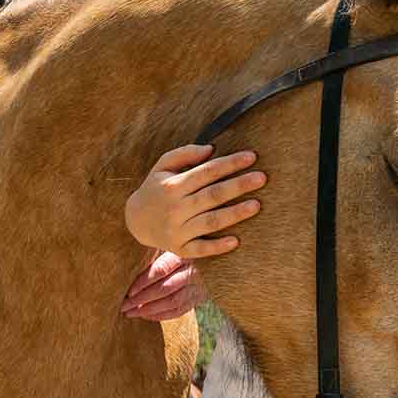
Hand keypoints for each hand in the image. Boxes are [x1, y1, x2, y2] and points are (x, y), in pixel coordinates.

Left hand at [121, 251, 206, 320]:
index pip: (160, 270)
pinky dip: (162, 315)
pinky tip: (146, 316)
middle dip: (141, 299)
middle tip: (123, 306)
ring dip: (149, 310)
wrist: (213, 258)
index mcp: (183, 256)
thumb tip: (130, 266)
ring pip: (172, 302)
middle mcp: (192, 271)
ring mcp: (198, 287)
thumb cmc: (184, 249)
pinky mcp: (200, 298)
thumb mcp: (173, 246)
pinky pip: (179, 310)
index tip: (128, 292)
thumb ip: (157, 255)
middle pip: (164, 288)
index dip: (143, 282)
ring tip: (131, 313)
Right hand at [124, 144, 266, 257]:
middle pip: (212, 195)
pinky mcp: (180, 248)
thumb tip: (211, 149)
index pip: (207, 172)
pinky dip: (218, 246)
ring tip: (257, 205)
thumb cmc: (157, 188)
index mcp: (172, 186)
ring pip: (211, 221)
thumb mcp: (162, 166)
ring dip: (235, 214)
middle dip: (238, 185)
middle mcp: (175, 208)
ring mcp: (178, 230)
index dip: (229, 163)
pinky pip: (201, 249)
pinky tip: (236, 241)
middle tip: (262, 178)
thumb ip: (183, 154)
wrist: (136, 222)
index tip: (251, 157)